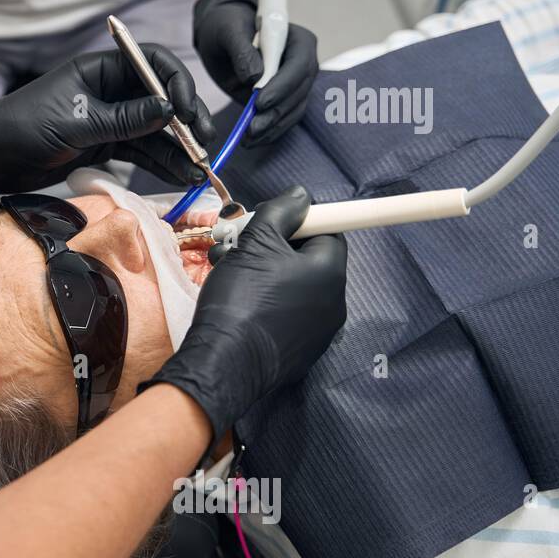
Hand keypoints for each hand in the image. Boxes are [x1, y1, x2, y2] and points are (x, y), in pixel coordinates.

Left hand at [0, 45, 214, 200]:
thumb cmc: (21, 129)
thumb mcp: (76, 124)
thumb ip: (124, 120)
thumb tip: (169, 111)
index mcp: (100, 69)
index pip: (152, 64)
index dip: (177, 84)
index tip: (188, 112)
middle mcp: (108, 90)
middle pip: (159, 98)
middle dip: (185, 121)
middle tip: (203, 145)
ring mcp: (107, 118)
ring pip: (153, 130)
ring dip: (176, 148)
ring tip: (198, 169)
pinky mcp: (102, 145)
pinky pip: (139, 151)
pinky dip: (159, 162)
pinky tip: (180, 175)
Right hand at [143, 186, 347, 440]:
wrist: (224, 362)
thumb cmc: (242, 297)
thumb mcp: (256, 242)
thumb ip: (281, 212)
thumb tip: (302, 195)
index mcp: (330, 271)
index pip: (327, 232)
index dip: (297, 223)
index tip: (267, 225)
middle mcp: (334, 302)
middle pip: (307, 261)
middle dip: (273, 249)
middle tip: (239, 247)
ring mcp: (319, 332)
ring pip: (293, 290)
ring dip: (264, 276)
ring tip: (229, 273)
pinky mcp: (300, 353)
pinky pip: (286, 317)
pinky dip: (266, 306)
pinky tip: (237, 305)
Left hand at [193, 0, 317, 145]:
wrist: (223, 35)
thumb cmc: (227, 26)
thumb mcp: (229, 31)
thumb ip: (241, 50)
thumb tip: (254, 77)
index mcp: (298, 41)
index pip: (298, 66)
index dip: (282, 87)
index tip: (259, 102)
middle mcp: (304, 63)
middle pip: (299, 93)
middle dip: (276, 113)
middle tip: (251, 129)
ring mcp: (297, 84)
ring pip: (293, 110)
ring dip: (272, 128)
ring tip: (248, 139)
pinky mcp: (285, 99)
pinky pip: (284, 119)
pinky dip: (270, 132)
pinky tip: (252, 141)